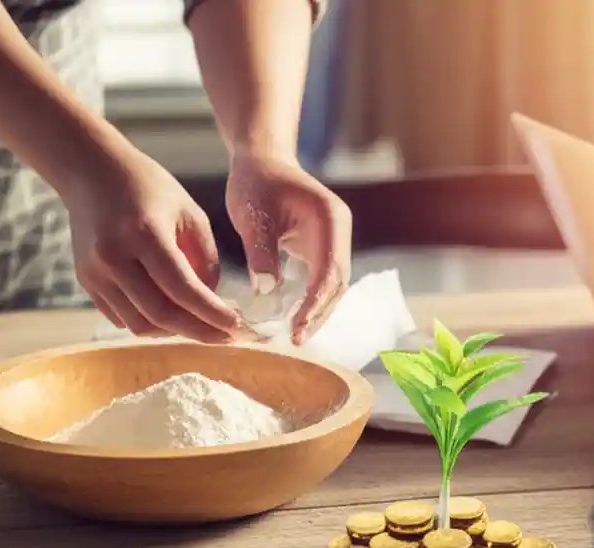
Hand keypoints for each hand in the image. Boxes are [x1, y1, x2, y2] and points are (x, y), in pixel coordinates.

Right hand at [66, 149, 252, 342]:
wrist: (91, 171)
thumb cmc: (147, 186)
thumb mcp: (189, 212)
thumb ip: (206, 258)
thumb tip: (212, 301)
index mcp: (144, 234)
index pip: (183, 289)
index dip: (213, 315)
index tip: (239, 328)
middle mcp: (114, 257)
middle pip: (161, 315)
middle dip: (199, 331)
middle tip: (226, 337)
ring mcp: (95, 273)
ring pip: (140, 324)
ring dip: (174, 331)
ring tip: (200, 324)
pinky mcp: (86, 281)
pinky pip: (122, 318)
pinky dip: (150, 323)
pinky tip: (171, 314)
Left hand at [226, 152, 350, 343]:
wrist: (262, 161)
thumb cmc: (256, 182)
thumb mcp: (254, 216)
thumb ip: (262, 252)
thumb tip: (267, 292)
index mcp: (331, 219)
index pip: (330, 271)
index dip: (315, 304)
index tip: (297, 329)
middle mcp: (339, 231)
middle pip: (337, 283)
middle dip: (319, 313)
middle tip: (296, 340)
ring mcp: (334, 239)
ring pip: (333, 285)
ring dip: (317, 310)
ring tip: (295, 336)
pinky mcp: (323, 246)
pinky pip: (322, 279)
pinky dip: (310, 300)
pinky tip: (294, 318)